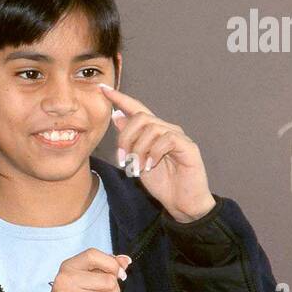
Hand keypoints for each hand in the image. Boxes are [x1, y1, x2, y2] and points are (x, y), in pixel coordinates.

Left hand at [98, 84, 215, 222]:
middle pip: (140, 118)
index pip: (136, 109)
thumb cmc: (162, 182)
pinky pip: (166, 139)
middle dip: (125, 138)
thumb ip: (129, 140)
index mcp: (152, 132)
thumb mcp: (137, 160)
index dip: (120, 98)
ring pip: (151, 128)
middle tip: (123, 159)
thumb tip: (116, 116)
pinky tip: (151, 166)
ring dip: (139, 149)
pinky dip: (154, 153)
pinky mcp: (188, 146)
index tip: (103, 89)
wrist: (181, 202)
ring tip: (138, 167)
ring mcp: (178, 137)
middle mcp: (166, 129)